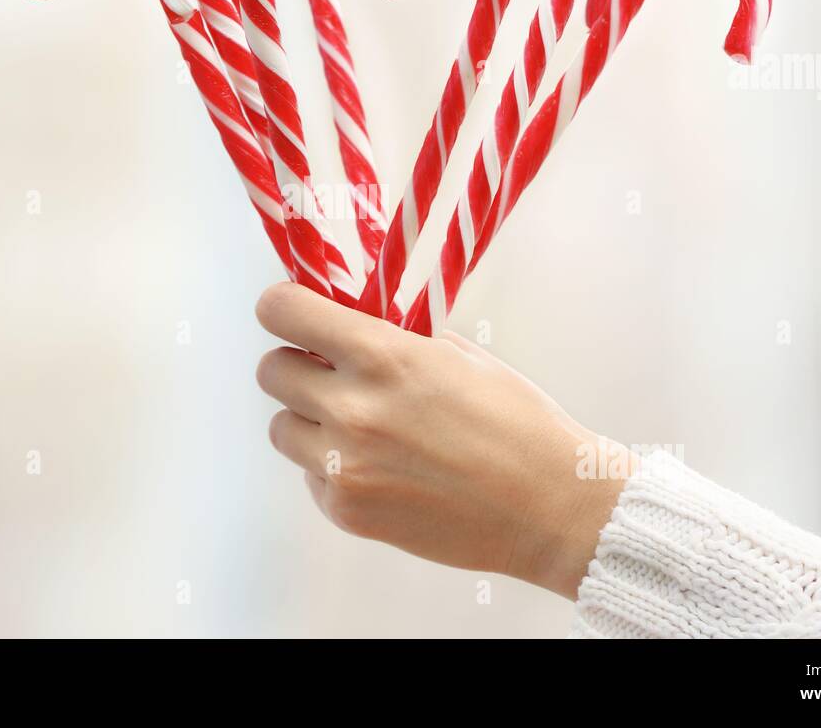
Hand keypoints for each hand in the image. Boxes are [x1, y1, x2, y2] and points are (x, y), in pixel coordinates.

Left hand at [254, 282, 635, 598]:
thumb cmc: (517, 424)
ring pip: (281, 427)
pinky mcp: (346, 511)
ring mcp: (344, 465)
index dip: (284, 308)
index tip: (296, 314)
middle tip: (331, 372)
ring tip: (360, 426)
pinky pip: (310, 475)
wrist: (551, 507)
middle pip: (270, 371)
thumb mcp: (458, 355)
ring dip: (309, 420)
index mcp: (382, 356)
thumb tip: (348, 325)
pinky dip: (332, 467)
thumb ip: (394, 338)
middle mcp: (352, 409)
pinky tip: (381, 468)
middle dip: (297, 365)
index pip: (281, 312)